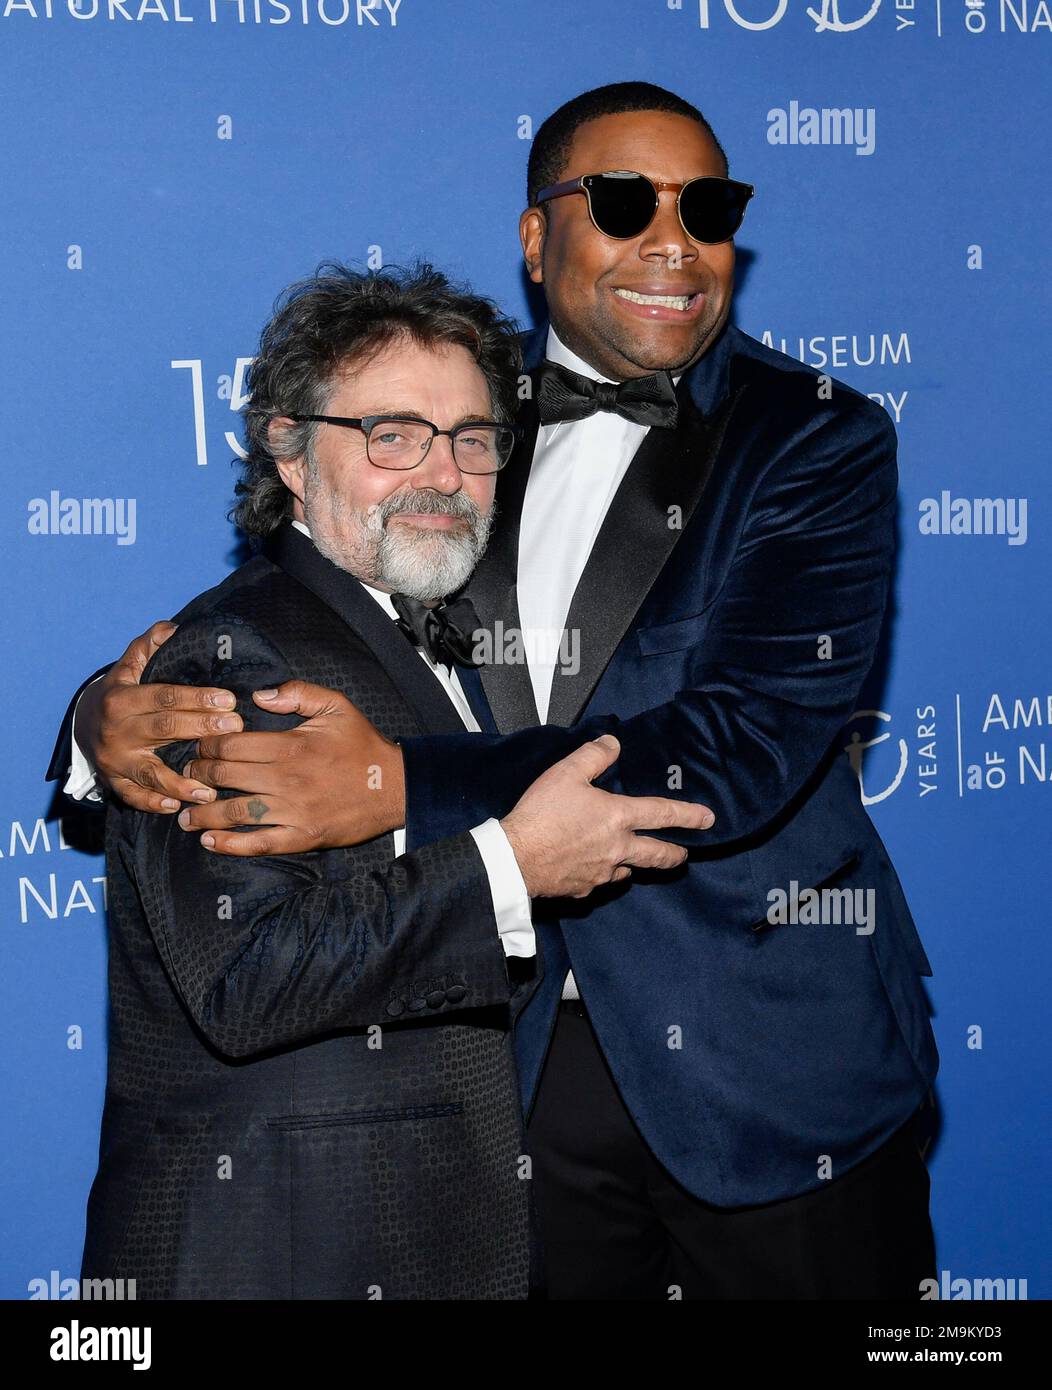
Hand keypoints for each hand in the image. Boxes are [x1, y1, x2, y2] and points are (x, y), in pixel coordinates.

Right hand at [76, 621, 240, 812]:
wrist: (80, 726)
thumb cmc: (117, 694)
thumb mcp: (126, 668)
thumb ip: (147, 647)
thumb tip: (172, 627)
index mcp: (122, 699)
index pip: (165, 696)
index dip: (197, 697)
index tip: (228, 699)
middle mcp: (117, 730)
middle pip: (164, 728)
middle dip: (201, 728)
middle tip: (235, 727)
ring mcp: (115, 760)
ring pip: (150, 772)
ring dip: (181, 782)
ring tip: (211, 787)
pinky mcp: (114, 783)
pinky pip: (135, 797)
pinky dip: (155, 803)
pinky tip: (180, 806)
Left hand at [175, 680, 405, 855]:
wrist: (395, 787)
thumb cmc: (364, 745)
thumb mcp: (337, 706)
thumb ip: (298, 693)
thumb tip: (258, 696)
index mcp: (290, 746)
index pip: (231, 744)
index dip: (207, 744)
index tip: (198, 746)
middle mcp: (285, 779)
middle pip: (225, 776)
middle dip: (198, 775)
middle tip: (187, 776)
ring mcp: (292, 811)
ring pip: (234, 813)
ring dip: (203, 814)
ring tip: (185, 815)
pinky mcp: (302, 836)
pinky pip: (259, 844)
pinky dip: (230, 845)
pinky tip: (210, 842)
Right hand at [500, 734, 714, 898]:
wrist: (515, 859)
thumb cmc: (541, 814)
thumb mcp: (566, 773)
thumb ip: (593, 756)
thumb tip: (613, 743)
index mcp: (617, 817)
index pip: (662, 814)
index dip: (688, 815)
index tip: (708, 819)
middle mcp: (617, 848)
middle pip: (657, 854)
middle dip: (675, 854)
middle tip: (684, 853)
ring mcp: (602, 872)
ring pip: (630, 871)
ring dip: (636, 865)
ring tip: (635, 860)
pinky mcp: (585, 888)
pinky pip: (602, 881)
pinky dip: (604, 874)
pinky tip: (594, 869)